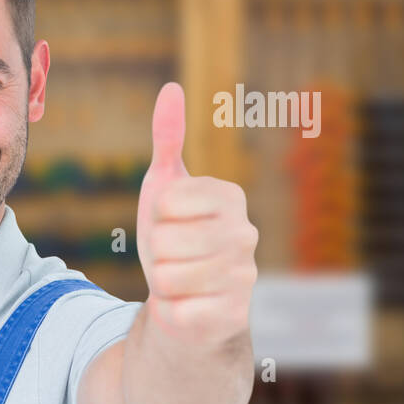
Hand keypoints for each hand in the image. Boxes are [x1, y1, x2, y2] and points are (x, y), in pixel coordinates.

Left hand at [135, 83, 257, 346]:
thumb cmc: (174, 237)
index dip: (156, 215)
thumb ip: (167, 139)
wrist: (186, 298)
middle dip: (157, 252)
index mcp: (230, 197)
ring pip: (166, 277)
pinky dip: (172, 311)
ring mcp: (245, 276)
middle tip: (173, 256)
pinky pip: (177, 309)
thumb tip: (171, 88)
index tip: (171, 222)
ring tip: (180, 281)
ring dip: (163, 283)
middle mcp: (246, 234)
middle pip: (164, 240)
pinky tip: (190, 306)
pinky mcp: (234, 315)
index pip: (166, 201)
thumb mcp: (163, 187)